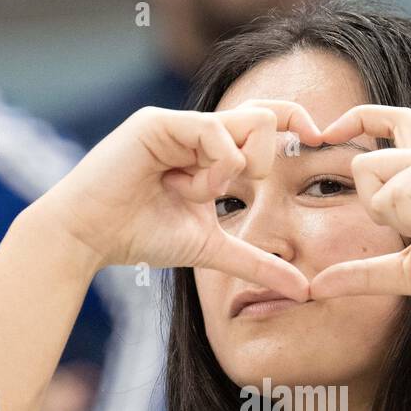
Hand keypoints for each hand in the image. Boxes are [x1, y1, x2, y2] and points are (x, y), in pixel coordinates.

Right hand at [34, 101, 323, 299]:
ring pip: (247, 122)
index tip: (322, 140)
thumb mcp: (212, 250)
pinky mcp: (160, 122)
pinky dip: (215, 166)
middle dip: (262, 160)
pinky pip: (215, 132)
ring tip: (197, 193)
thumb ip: (258, 264)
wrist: (88, 237)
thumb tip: (305, 291)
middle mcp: (198, 128)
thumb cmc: (140, 236)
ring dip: (233, 169)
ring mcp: (180, 122)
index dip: (299, 123)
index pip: (268, 121)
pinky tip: (187, 186)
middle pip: (267, 118)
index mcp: (212, 149)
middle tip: (229, 189)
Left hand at [307, 105, 410, 314]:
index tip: (324, 134)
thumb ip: (365, 274)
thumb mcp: (410, 273)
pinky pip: (400, 194)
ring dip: (403, 221)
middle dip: (379, 211)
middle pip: (362, 165)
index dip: (353, 120)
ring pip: (374, 178)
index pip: (387, 121)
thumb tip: (315, 286)